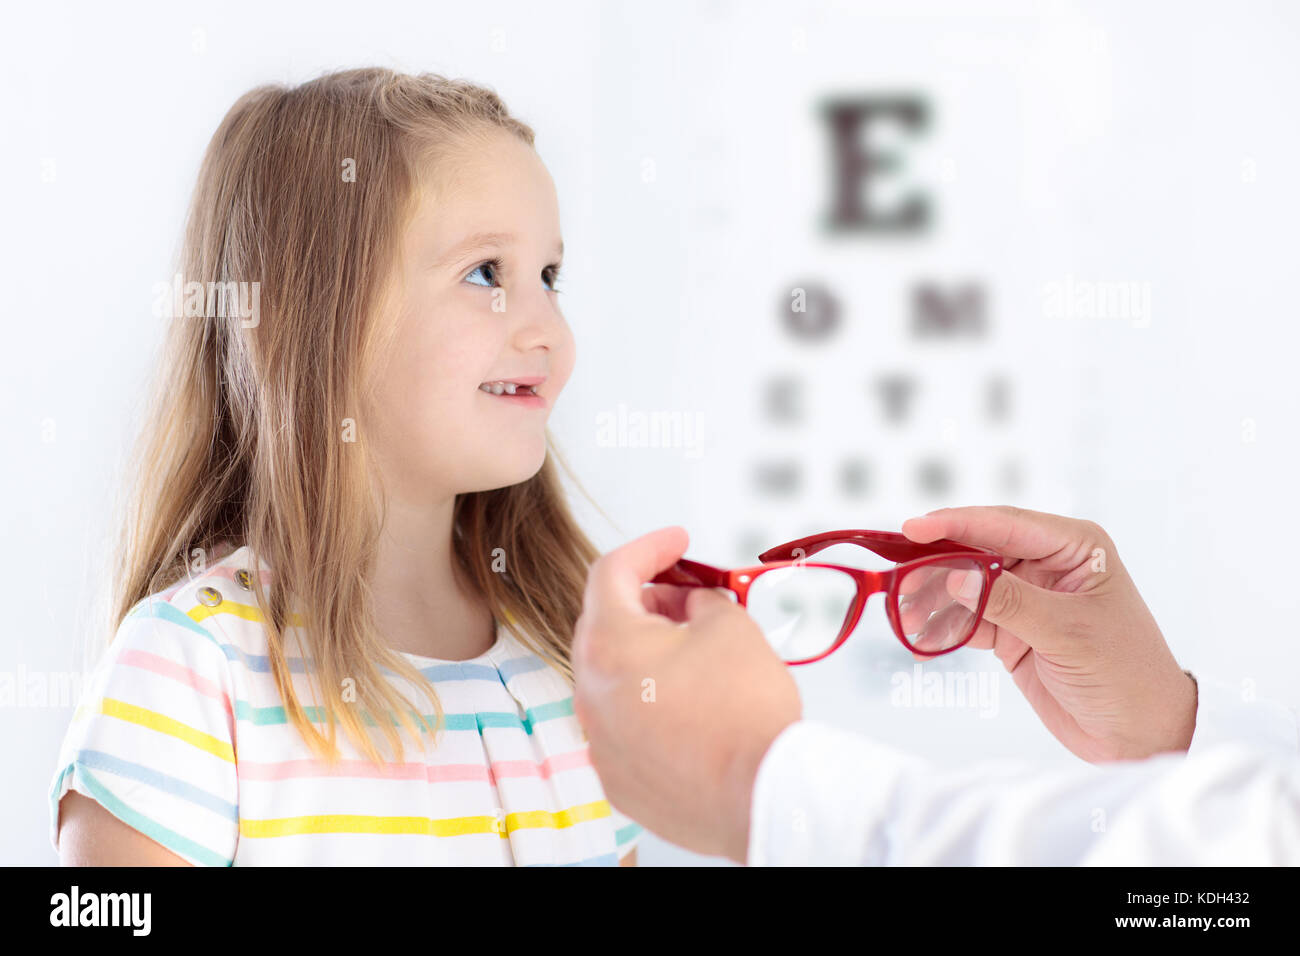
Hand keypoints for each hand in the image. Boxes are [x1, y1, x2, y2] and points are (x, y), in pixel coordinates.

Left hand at [571, 526, 801, 862]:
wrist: (762, 793)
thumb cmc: (746, 714)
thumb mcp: (731, 625)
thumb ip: (700, 601)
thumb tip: (692, 607)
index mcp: (608, 645)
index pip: (612, 572)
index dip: (649, 547)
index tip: (676, 542)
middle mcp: (591, 693)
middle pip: (607, 625)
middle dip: (649, 603)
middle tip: (691, 597)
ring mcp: (600, 740)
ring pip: (615, 678)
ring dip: (649, 655)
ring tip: (699, 652)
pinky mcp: (618, 776)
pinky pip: (626, 724)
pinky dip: (651, 703)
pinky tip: (692, 703)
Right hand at [902, 505, 1197, 762]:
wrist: (1141, 735)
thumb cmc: (1125, 673)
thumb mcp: (1067, 633)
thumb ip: (1007, 601)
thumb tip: (954, 576)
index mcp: (1075, 547)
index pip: (1004, 524)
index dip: (956, 523)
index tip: (912, 528)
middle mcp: (1048, 564)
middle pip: (978, 550)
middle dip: (937, 563)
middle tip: (897, 576)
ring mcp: (1028, 598)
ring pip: (967, 584)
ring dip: (936, 598)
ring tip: (906, 615)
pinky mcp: (1014, 631)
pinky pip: (969, 619)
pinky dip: (945, 626)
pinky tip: (923, 636)